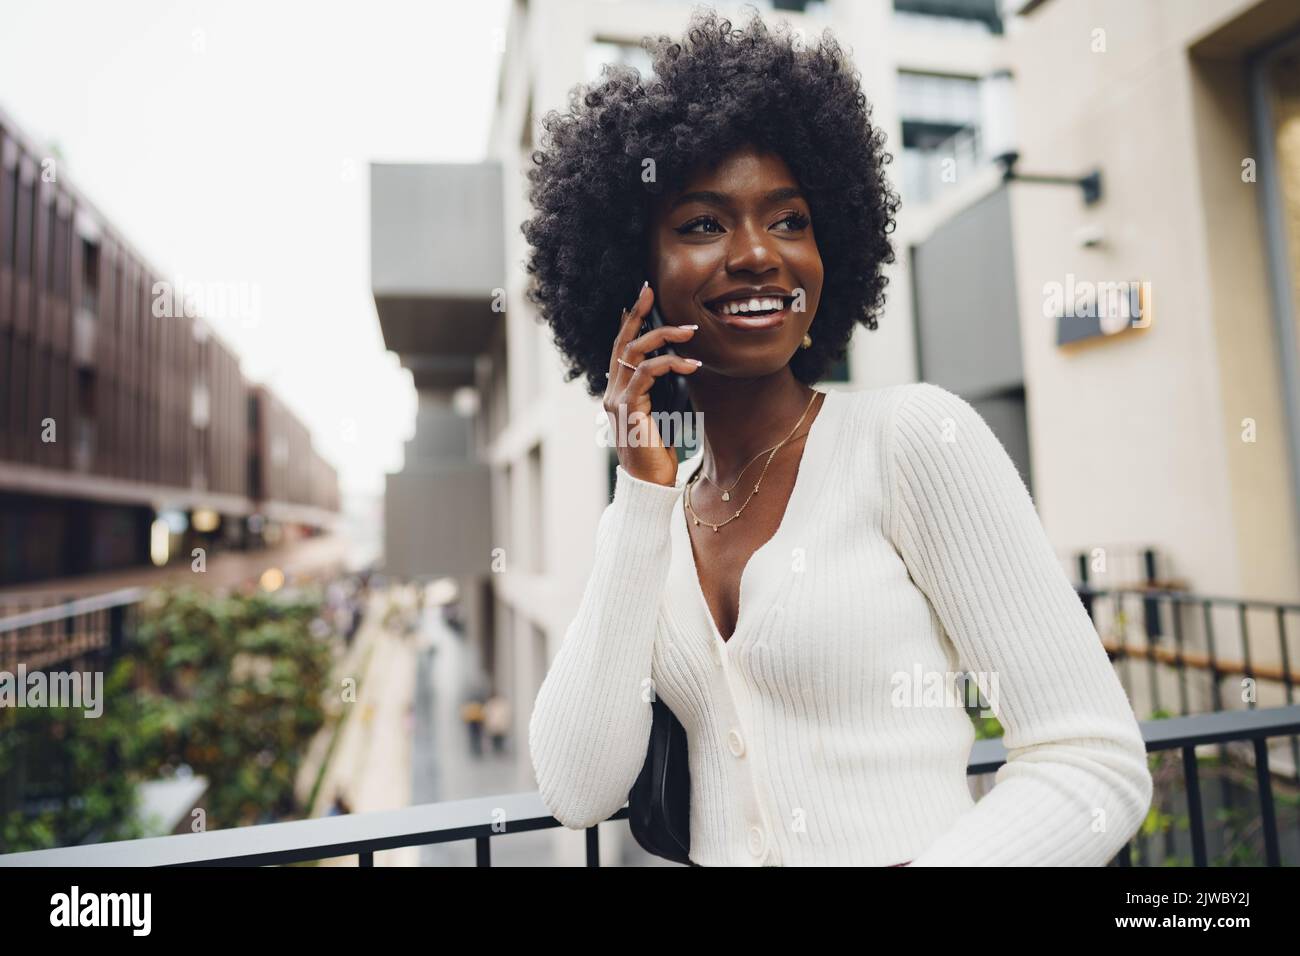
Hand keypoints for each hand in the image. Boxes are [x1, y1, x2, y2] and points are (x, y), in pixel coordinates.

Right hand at [604, 282, 701, 486]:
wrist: (649, 485)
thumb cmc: (657, 454)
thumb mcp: (661, 416)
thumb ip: (661, 393)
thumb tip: (679, 367)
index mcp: (618, 392)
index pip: (620, 348)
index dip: (629, 321)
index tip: (642, 297)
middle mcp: (613, 392)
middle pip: (621, 342)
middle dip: (637, 313)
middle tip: (651, 291)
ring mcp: (618, 399)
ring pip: (634, 352)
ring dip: (664, 336)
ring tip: (691, 332)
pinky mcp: (629, 408)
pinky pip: (647, 372)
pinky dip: (671, 363)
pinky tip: (692, 364)